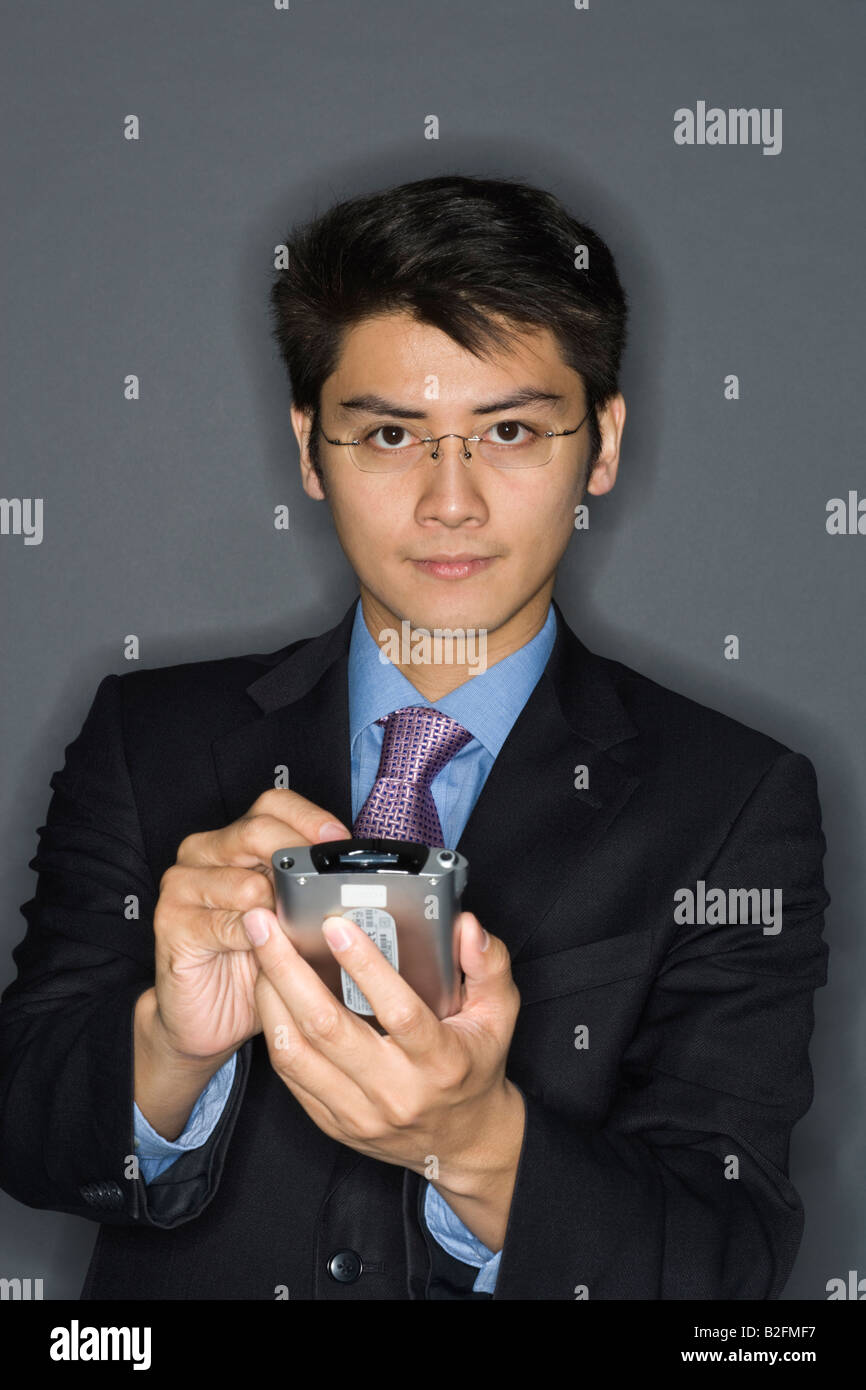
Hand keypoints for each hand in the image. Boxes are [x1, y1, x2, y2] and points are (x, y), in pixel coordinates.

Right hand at [149, 789, 351, 1064]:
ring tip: (295, 932)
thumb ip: (308, 889)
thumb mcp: (290, 918)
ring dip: (278, 910)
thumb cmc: (255, 962)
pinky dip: (254, 940)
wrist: (207, 1015)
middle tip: (326, 884)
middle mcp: (205, 852)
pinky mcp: (172, 922)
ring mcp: (183, 885)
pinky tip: (264, 952)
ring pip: (244, 882)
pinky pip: (227, 925)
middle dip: (299, 856)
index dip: (310, 818)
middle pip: (257, 831)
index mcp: (235, 840)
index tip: (340, 842)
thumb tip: (355, 877)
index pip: (273, 805)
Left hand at [244, 904, 525, 1248]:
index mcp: (440, 1062)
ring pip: (295, 1052)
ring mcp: (358, 1113)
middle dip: (287, 970)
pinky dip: (273, 1028)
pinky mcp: (332, 1122)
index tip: (336, 926)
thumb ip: (489, 964)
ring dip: (269, 997)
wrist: (461, 1143)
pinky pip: (290, 1075)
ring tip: (259, 951)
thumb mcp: (499, 1015)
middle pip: (327, 1028)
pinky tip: (268, 992)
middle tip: (265, 926)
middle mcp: (395, 1092)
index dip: (365, 967)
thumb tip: (466, 925)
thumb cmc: (475, 1068)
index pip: (398, 1012)